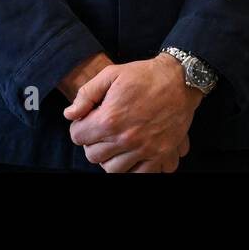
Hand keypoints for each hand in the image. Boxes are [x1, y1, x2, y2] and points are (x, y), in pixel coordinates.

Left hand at [63, 52, 199, 172]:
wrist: (179, 80)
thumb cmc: (143, 75)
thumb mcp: (110, 74)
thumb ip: (86, 95)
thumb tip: (69, 114)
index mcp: (110, 119)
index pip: (78, 137)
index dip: (79, 127)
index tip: (87, 121)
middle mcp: (125, 139)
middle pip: (93, 156)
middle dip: (92, 143)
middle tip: (100, 131)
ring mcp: (144, 149)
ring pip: (113, 170)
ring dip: (110, 158)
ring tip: (114, 144)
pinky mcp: (160, 155)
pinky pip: (140, 175)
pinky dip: (132, 169)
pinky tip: (131, 155)